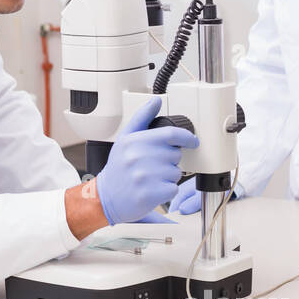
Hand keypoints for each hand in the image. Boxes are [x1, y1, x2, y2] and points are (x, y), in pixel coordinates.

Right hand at [95, 96, 198, 224]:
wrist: (106, 197)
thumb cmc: (118, 168)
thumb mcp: (125, 139)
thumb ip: (142, 118)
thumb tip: (156, 101)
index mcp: (134, 141)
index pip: (171, 134)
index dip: (187, 137)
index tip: (193, 141)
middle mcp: (139, 157)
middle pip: (175, 154)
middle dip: (170, 160)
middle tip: (154, 166)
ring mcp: (145, 177)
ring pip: (176, 172)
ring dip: (169, 176)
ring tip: (152, 178)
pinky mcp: (151, 194)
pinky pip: (173, 188)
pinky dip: (167, 190)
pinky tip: (153, 189)